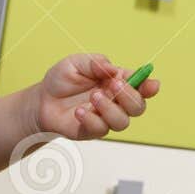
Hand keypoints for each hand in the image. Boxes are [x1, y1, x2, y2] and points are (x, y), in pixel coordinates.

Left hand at [29, 53, 159, 139]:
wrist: (42, 100)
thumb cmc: (62, 79)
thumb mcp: (77, 63)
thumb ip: (96, 63)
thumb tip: (114, 70)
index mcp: (117, 83)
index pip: (141, 87)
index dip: (149, 87)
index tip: (152, 84)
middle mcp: (116, 102)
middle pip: (138, 107)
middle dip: (130, 96)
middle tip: (113, 85)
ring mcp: (105, 118)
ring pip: (123, 122)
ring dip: (110, 108)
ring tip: (93, 97)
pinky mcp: (92, 131)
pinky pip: (101, 130)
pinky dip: (91, 119)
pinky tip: (78, 111)